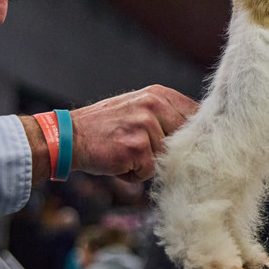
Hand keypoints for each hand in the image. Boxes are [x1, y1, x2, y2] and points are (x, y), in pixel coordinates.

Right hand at [69, 85, 198, 182]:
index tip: (186, 143)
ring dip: (148, 163)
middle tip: (143, 149)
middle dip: (170, 151)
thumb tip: (200, 133)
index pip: (196, 114)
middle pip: (186, 138)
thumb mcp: (138, 108)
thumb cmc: (106, 128)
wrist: (68, 137)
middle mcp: (154, 105)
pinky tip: (118, 161)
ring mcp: (146, 125)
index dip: (194, 133)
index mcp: (159, 94)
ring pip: (167, 157)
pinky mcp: (137, 147)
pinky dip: (134, 173)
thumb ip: (167, 115)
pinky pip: (149, 171)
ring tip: (126, 152)